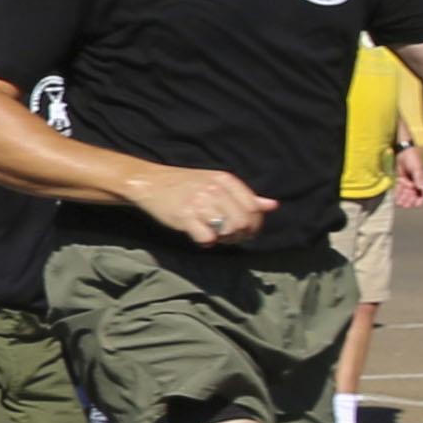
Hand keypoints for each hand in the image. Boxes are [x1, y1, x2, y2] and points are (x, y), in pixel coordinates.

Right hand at [127, 164, 273, 247]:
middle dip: (240, 234)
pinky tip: (199, 236)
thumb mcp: (216, 183)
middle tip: (230, 237)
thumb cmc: (185, 184)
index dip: (255, 224)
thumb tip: (272, 205)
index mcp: (225, 180)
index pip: (253, 207)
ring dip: (224, 239)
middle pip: (243, 221)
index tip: (246, 230)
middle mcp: (214, 190)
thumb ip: (244, 196)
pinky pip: (207, 238)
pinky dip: (206, 242)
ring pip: (227, 230)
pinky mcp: (184, 217)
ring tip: (214, 235)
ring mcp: (199, 203)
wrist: (150, 183)